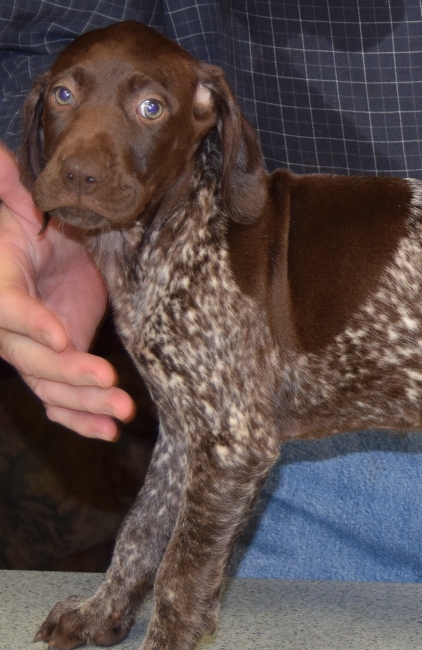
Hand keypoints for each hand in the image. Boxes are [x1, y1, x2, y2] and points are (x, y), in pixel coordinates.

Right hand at [0, 142, 133, 438]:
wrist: (56, 253)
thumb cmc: (42, 228)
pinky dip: (82, 418)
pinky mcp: (56, 367)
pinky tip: (109, 431)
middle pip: (31, 357)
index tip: (58, 334)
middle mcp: (12, 326)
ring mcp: (34, 351)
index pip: (6, 308)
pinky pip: (62, 400)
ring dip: (84, 403)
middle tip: (106, 380)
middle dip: (68, 371)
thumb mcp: (27, 205)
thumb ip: (11, 187)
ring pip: (51, 386)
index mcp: (0, 284)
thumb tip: (1, 159)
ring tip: (121, 411)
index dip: (28, 322)